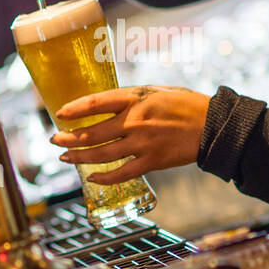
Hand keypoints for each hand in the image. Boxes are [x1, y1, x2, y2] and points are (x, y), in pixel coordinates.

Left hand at [50, 85, 210, 183]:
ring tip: (65, 158)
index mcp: (136, 98)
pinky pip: (122, 173)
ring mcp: (143, 143)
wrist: (213, 125)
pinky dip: (105, 177)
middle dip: (69, 138)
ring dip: (80, 157)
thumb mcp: (156, 91)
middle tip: (56, 140)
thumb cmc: (186, 104)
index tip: (60, 114)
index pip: (95, 102)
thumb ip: (131, 99)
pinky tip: (92, 177)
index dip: (74, 109)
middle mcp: (135, 121)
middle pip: (92, 132)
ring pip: (102, 154)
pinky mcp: (152, 161)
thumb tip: (108, 105)